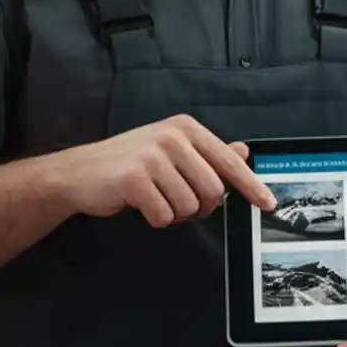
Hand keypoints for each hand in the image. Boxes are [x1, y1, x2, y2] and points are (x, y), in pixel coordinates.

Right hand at [53, 114, 275, 226]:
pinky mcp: (135, 179)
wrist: (79, 173)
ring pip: (190, 206)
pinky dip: (156, 219)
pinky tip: (140, 204)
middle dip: (201, 206)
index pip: (229, 161)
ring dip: (175, 213)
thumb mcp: (171, 151)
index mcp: (185, 128)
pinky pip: (165, 216)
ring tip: (155, 198)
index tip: (268, 203)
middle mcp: (172, 137)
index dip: (251, 185)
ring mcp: (153, 156)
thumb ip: (208, 153)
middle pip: (213, 190)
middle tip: (178, 201)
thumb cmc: (128, 163)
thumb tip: (243, 151)